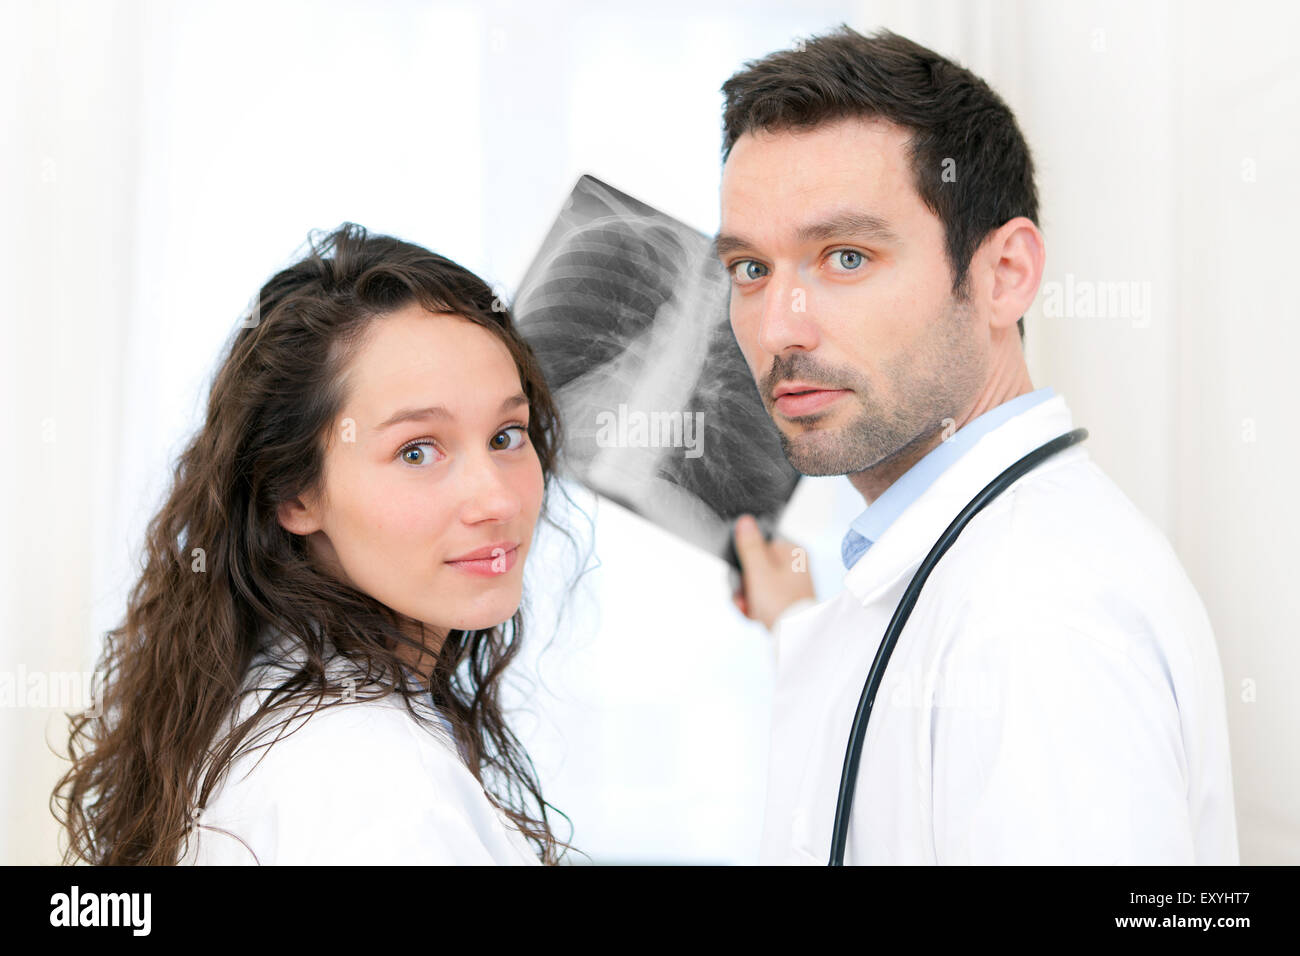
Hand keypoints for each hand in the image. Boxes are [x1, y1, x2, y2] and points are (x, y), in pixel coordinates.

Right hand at [730, 514, 816, 630]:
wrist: (796, 639)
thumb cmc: (782, 605)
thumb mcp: (759, 571)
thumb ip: (750, 545)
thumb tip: (745, 521)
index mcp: (792, 551)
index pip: (757, 543)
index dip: (743, 559)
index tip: (739, 573)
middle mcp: (792, 564)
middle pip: (753, 564)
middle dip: (743, 584)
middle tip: (744, 596)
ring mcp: (789, 583)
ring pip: (754, 582)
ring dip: (745, 597)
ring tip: (749, 609)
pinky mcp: (785, 599)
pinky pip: (761, 597)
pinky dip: (753, 606)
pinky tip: (754, 615)